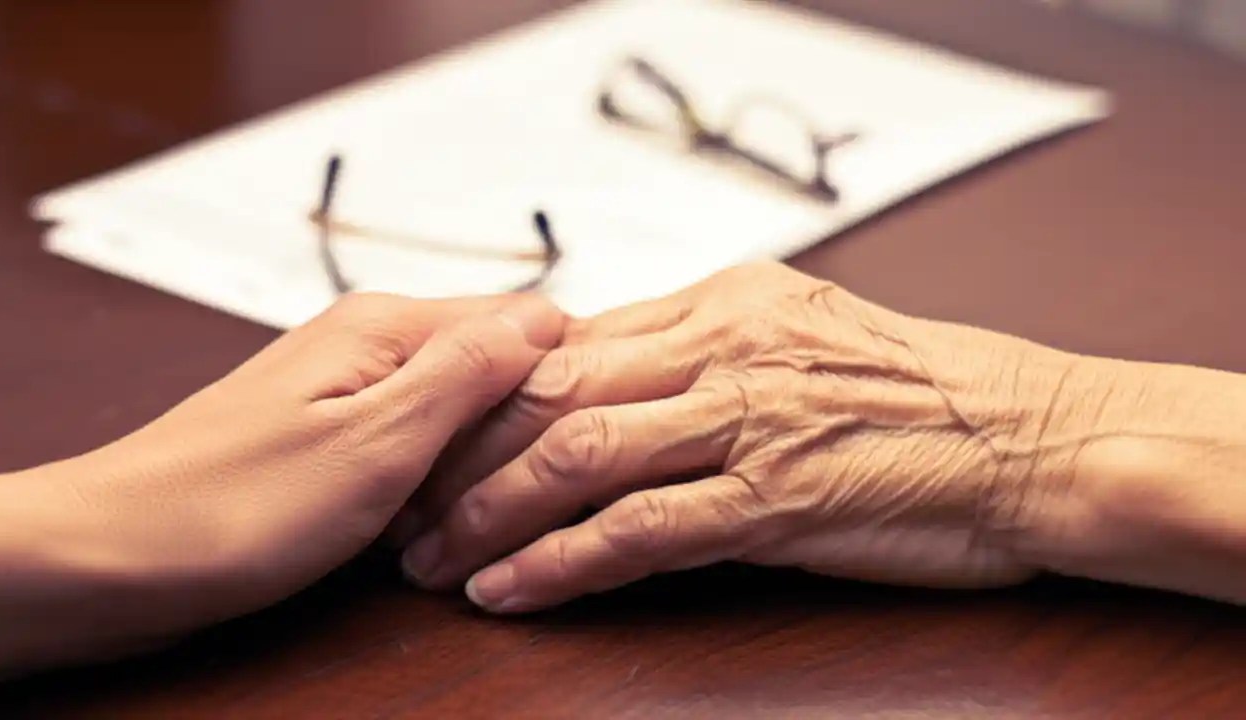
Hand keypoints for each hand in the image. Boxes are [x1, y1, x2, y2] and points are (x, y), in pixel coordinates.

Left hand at [0, 292, 561, 674]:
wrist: (114, 557)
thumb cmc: (230, 508)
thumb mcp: (375, 444)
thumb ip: (466, 373)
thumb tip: (544, 316)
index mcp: (387, 325)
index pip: (528, 319)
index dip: (560, 382)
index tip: (556, 445)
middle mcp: (370, 340)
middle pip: (495, 366)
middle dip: (512, 433)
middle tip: (485, 498)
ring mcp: (348, 384)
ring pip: (458, 411)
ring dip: (468, 466)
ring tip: (439, 519)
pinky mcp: (331, 429)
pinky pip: (413, 443)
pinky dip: (426, 484)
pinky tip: (409, 524)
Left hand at [393, 262, 1102, 611]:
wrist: (1033, 439)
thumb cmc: (923, 394)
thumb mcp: (805, 335)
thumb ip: (707, 348)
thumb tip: (613, 370)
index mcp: (724, 301)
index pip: (568, 340)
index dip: (483, 394)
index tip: (430, 436)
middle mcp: (723, 346)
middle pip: (549, 390)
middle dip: (459, 451)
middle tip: (397, 500)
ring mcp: (747, 419)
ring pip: (578, 454)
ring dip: (490, 510)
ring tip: (432, 557)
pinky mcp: (776, 497)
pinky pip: (644, 530)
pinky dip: (564, 560)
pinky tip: (513, 588)